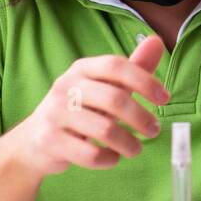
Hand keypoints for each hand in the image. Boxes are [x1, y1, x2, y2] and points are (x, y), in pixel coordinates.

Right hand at [18, 34, 168, 176]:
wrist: (35, 140)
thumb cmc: (80, 110)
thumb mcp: (105, 87)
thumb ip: (132, 68)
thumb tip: (156, 41)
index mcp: (82, 69)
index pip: (115, 66)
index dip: (144, 80)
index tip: (165, 98)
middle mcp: (66, 86)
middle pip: (114, 99)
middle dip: (141, 117)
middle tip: (154, 130)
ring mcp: (55, 113)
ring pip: (104, 130)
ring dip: (128, 143)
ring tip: (136, 149)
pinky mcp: (50, 140)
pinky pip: (90, 154)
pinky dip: (109, 159)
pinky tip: (112, 157)